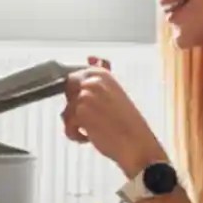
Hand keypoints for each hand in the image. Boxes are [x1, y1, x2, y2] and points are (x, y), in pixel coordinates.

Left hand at [61, 57, 166, 176]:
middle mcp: (93, 80)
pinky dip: (76, 135)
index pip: (74, 75)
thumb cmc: (129, 125)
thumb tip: (91, 58)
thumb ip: (99, 78)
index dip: (76, 92)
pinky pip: (67, 125)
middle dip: (75, 106)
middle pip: (67, 91)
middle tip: (93, 118)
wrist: (137, 145)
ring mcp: (85, 95)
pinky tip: (92, 137)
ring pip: (66, 110)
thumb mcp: (115, 93)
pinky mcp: (79, 112)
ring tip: (96, 129)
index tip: (86, 104)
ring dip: (77, 124)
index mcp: (102, 74)